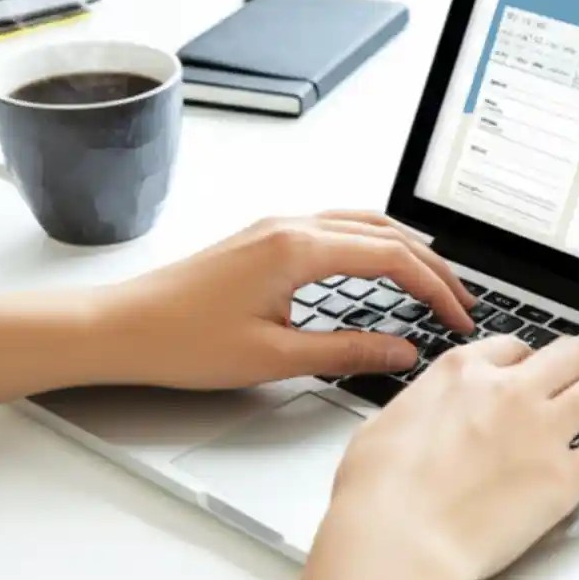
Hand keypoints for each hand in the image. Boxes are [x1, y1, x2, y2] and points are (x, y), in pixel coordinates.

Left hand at [92, 211, 477, 389]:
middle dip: (431, 267)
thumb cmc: (181, 340)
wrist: (118, 327)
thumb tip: (401, 350)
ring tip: (433, 281)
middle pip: (385, 233)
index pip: (392, 258)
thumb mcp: (275, 357)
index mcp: (298, 247)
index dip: (434, 289)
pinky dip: (373, 243)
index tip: (457, 317)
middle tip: (460, 301)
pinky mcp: (265, 238)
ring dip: (405, 249)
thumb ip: (348, 351)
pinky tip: (378, 265)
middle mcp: (292, 225)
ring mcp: (277, 226)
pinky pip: (337, 226)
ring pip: (363, 222)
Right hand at [303, 336, 578, 579]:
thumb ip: (422, 406)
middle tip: (575, 380)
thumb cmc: (378, 493)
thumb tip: (427, 411)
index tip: (527, 375)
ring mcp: (544, 430)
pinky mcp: (566, 477)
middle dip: (576, 366)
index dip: (525, 362)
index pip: (515, 346)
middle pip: (571, 353)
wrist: (398, 540)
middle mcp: (510, 391)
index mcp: (463, 372)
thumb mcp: (386, 423)